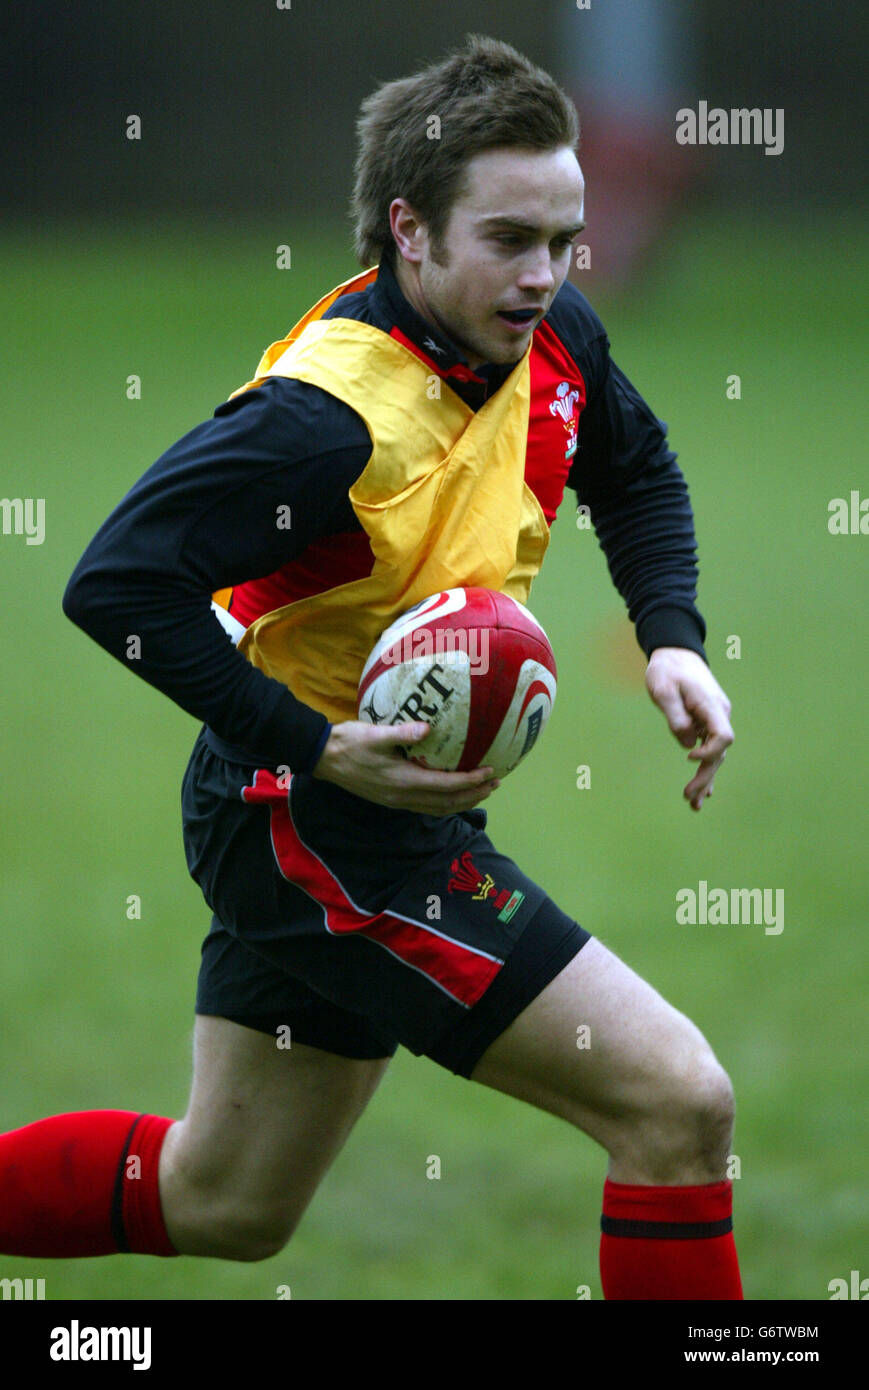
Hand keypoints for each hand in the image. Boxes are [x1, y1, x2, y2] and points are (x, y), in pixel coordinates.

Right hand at [311, 720, 499, 815]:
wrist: (323, 757)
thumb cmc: (349, 742)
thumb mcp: (374, 733)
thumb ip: (401, 732)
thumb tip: (427, 728)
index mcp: (402, 781)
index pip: (446, 786)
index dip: (471, 781)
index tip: (490, 772)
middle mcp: (403, 797)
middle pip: (447, 803)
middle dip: (474, 794)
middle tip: (495, 782)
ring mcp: (396, 801)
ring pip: (438, 809)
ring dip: (462, 802)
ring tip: (481, 791)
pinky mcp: (391, 800)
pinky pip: (426, 808)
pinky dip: (445, 804)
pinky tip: (452, 795)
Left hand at [645, 648, 733, 810]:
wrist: (675, 653)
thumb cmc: (667, 669)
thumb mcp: (663, 690)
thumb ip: (675, 716)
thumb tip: (686, 742)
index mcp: (711, 706)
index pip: (723, 736)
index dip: (709, 752)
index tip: (688, 757)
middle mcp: (718, 714)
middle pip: (719, 752)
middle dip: (705, 776)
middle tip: (688, 798)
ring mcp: (714, 720)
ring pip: (714, 755)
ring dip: (705, 779)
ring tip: (693, 804)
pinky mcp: (706, 723)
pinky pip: (709, 750)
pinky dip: (705, 769)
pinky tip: (705, 793)